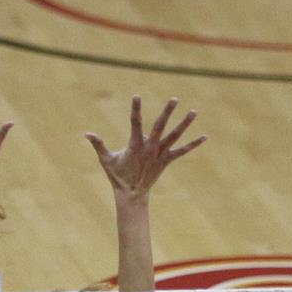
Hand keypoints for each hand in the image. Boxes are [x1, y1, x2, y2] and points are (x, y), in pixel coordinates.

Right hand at [85, 97, 205, 199]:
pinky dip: (193, 144)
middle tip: (174, 99)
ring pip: (174, 136)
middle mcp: (150, 147)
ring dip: (184, 123)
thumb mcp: (106, 160)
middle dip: (167, 111)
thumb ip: (98, 145)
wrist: (132, 195)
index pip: (135, 122)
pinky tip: (204, 136)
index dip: (135, 109)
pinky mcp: (166, 161)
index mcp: (135, 145)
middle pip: (160, 126)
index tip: (136, 96)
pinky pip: (182, 151)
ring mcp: (160, 154)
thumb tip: (86, 134)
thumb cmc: (118, 176)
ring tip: (194, 111)